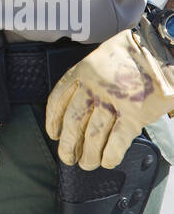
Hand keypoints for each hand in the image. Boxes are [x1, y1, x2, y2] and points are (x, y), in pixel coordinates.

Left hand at [46, 23, 173, 169]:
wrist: (161, 50)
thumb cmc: (136, 50)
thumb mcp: (103, 55)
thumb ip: (91, 76)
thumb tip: (84, 99)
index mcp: (83, 70)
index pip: (59, 99)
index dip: (53, 119)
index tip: (53, 132)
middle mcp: (94, 88)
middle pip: (73, 121)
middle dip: (68, 144)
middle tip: (67, 156)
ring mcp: (113, 102)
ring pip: (93, 135)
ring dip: (88, 154)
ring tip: (86, 163)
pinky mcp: (134, 116)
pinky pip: (116, 142)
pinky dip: (109, 156)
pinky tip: (107, 162)